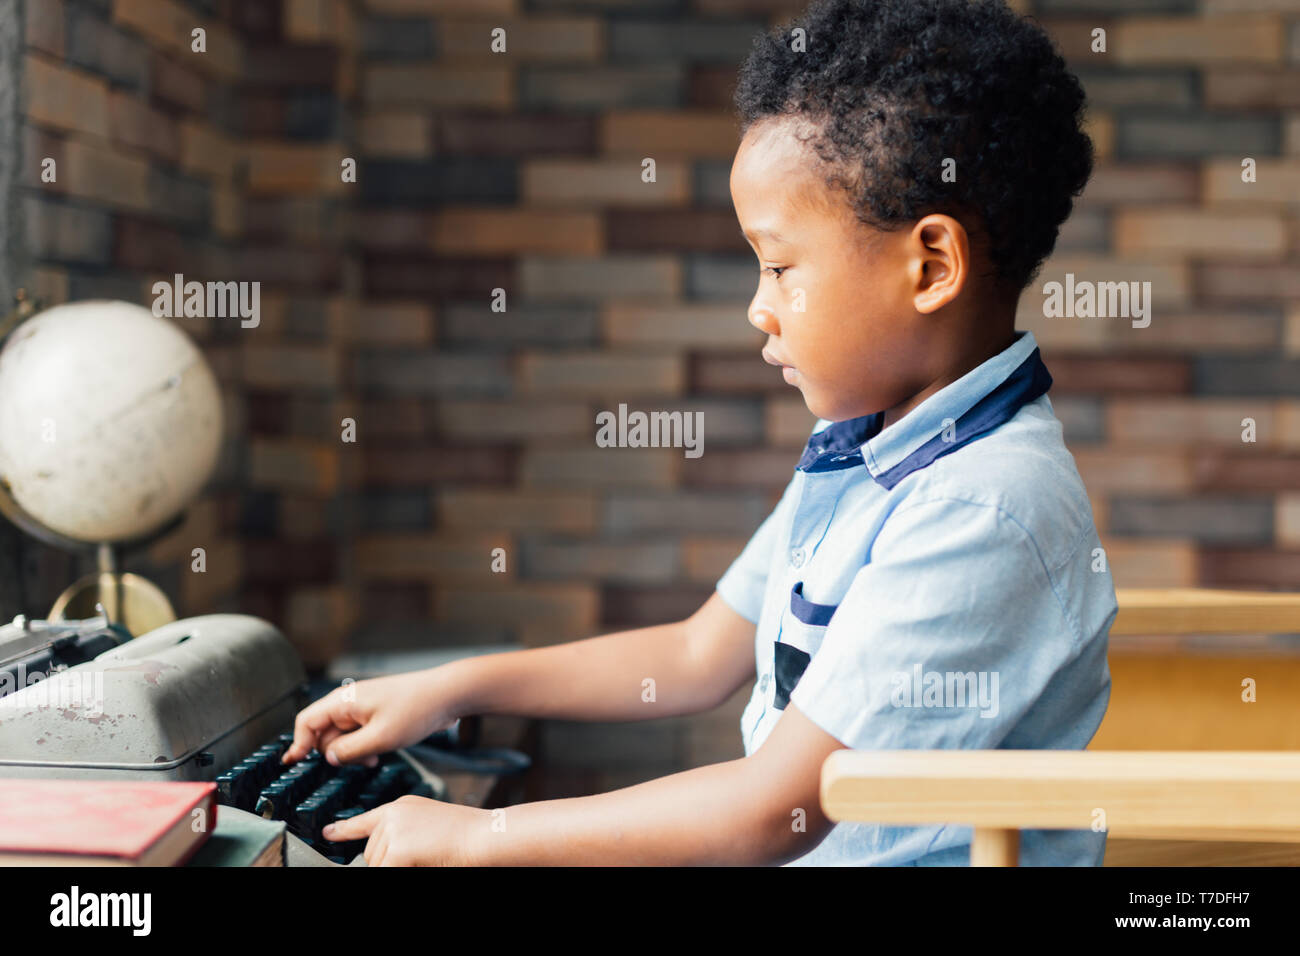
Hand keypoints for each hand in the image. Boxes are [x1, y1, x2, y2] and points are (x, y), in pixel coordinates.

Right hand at [282, 668, 463, 767]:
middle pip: (324, 731)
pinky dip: (364, 746)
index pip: (306, 722)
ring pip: (342, 735)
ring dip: (352, 752)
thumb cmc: (417, 710)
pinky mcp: (376, 712)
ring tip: (373, 758)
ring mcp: (363, 706)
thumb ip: (349, 751)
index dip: (297, 743)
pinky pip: (359, 733)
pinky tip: (378, 753)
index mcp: (344, 701)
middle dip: (336, 752)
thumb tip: (329, 757)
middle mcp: (349, 701)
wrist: (447, 694)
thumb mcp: (380, 738)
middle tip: (359, 762)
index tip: (291, 763)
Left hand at [323, 795, 488, 865]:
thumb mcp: (427, 828)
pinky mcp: (397, 849)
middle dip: (387, 863)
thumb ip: (401, 836)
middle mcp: (393, 814)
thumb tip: (383, 856)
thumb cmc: (467, 835)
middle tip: (419, 858)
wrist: (484, 835)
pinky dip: (399, 869)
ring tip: (426, 857)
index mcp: (401, 807)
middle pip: (371, 853)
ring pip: (377, 865)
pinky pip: (385, 871)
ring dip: (395, 867)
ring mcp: (393, 830)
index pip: (364, 820)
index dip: (343, 829)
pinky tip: (420, 862)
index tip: (328, 832)